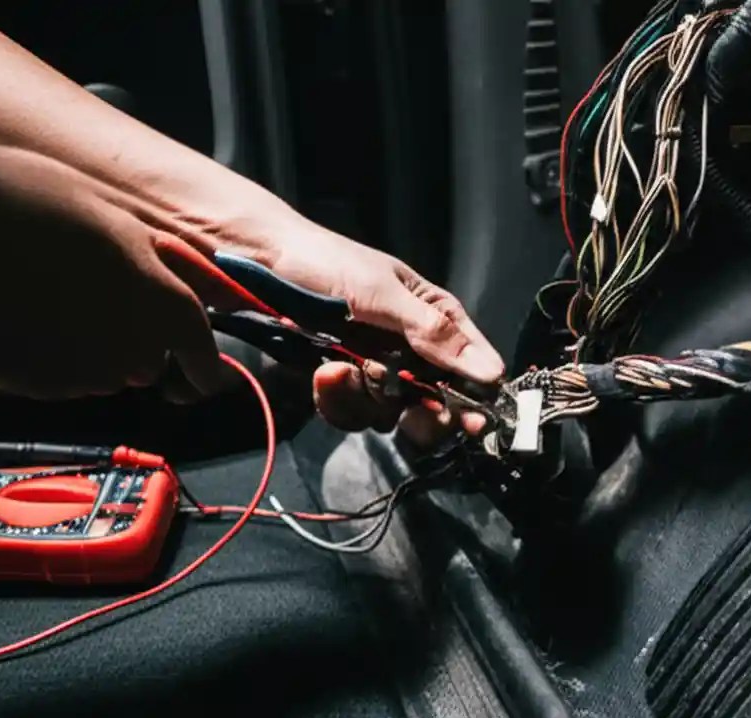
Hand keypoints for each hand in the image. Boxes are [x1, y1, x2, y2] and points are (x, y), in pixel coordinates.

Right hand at [0, 124, 231, 400]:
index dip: (206, 360)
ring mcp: (67, 372)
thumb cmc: (4, 198)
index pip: (199, 344)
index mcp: (150, 296)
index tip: (207, 369)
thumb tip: (184, 275)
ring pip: (104, 373)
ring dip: (96, 347)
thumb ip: (152, 255)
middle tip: (102, 292)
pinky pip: (59, 381)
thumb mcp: (99, 208)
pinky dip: (54, 358)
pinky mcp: (20, 386)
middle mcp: (118, 345)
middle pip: (150, 360)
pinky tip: (19, 313)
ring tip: (49, 291)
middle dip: (142, 338)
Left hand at [267, 229, 505, 445]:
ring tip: (344, 368)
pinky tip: (325, 373)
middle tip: (408, 405)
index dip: (473, 396)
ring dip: (366, 397)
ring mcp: (371, 366)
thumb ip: (435, 335)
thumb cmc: (326, 263)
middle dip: (418, 408)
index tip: (471, 421)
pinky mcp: (337, 381)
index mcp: (430, 317)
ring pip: (388, 412)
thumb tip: (491, 371)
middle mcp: (406, 347)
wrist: (260, 263)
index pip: (469, 365)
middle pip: (432, 402)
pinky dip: (336, 397)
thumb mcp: (385, 295)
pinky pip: (349, 410)